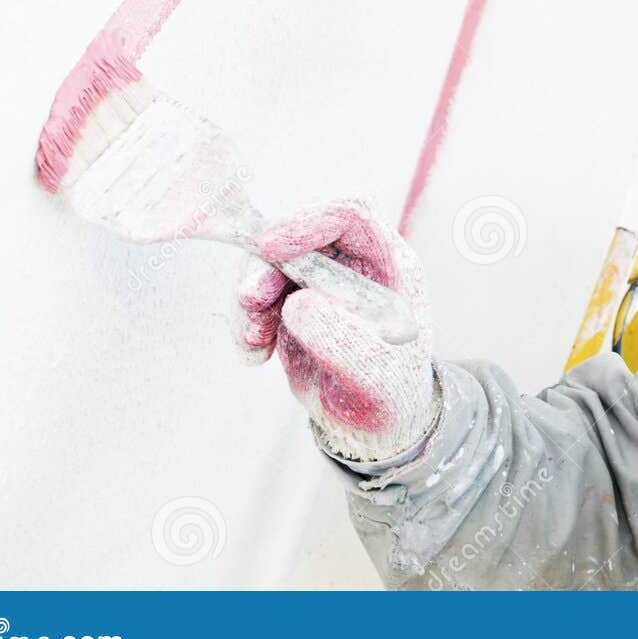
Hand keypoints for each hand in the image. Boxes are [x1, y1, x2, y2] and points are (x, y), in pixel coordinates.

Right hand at [234, 198, 437, 462]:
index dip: (310, 221)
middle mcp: (352, 262)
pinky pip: (257, 299)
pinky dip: (246, 322)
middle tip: (250, 299)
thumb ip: (341, 339)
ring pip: (270, 265)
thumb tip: (297, 304)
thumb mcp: (375, 374)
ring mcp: (319, 282)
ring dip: (250, 298)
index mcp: (389, 261)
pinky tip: (254, 354)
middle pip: (301, 235)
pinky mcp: (291, 305)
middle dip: (266, 262)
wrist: (375, 422)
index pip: (351, 215)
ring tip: (252, 339)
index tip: (272, 247)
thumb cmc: (391, 391)